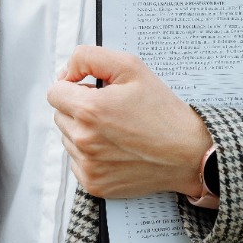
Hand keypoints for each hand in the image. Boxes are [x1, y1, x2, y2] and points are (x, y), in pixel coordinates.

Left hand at [47, 45, 211, 198]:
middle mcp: (83, 140)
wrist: (188, 154)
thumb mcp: (131, 67)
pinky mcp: (93, 184)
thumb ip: (90, 58)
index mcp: (89, 110)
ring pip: (67, 138)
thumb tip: (66, 71)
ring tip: (116, 130)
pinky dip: (90, 154)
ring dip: (83, 131)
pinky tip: (115, 149)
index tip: (92, 89)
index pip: (54, 92)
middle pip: (59, 115)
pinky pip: (76, 161)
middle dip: (78, 108)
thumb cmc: (162, 111)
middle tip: (110, 109)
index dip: (73, 86)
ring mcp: (87, 165)